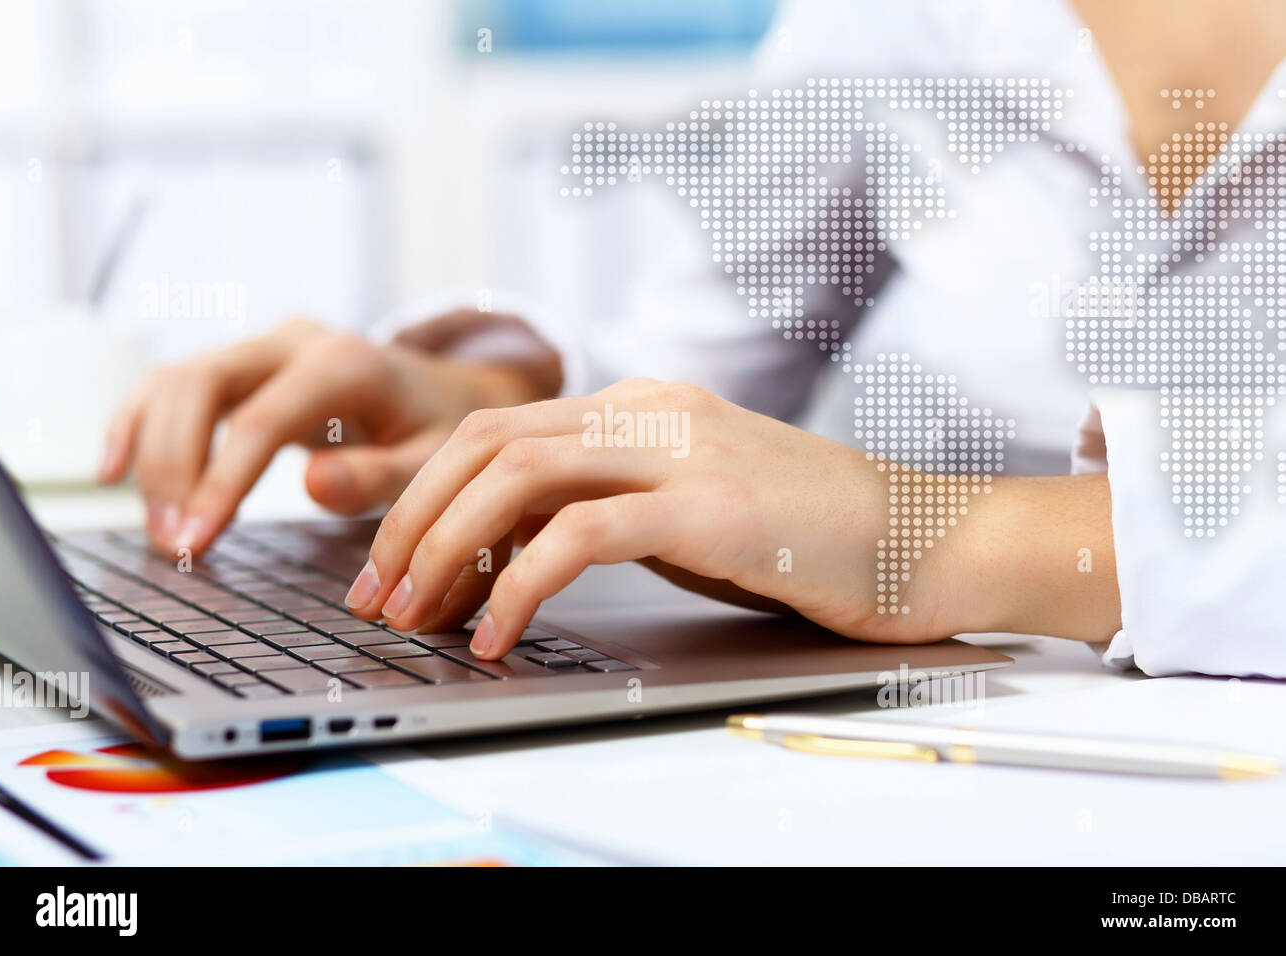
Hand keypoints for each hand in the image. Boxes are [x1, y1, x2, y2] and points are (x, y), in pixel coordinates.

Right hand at [100, 317, 547, 556]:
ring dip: (153, 455)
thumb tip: (315, 486)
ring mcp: (262, 348)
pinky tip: (114, 470)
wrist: (438, 393)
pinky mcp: (241, 365)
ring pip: (177, 381)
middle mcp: (295, 342)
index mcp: (345, 363)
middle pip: (201, 385)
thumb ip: (378, 475)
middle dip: (175, 468)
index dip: (220, 482)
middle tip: (173, 545)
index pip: (261, 420)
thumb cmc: (435, 431)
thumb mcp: (431, 460)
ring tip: (160, 532)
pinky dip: (138, 423)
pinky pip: (172, 385)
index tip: (195, 543)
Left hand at [342, 378, 987, 657]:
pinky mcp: (708, 505)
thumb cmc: (804, 534)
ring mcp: (680, 450)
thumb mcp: (685, 505)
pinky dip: (519, 584)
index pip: (497, 431)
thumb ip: (606, 505)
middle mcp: (648, 412)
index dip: (425, 496)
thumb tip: (510, 549)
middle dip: (411, 520)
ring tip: (415, 615)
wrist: (919, 538)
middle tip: (377, 594)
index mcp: (637, 406)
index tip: (391, 565)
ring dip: (446, 549)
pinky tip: (498, 633)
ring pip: (518, 476)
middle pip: (487, 443)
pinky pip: (580, 534)